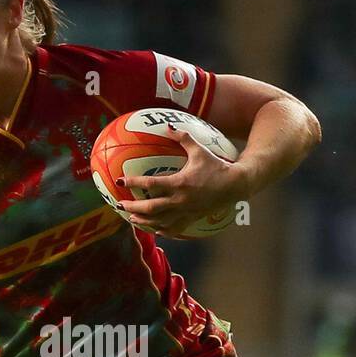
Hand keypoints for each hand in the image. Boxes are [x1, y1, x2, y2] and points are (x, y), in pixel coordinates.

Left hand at [114, 122, 246, 236]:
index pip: (151, 184)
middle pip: (151, 208)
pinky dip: (163, 230)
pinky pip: (175, 228)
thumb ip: (183, 138)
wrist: (235, 185)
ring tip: (132, 219)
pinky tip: (156, 229)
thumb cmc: (217, 165)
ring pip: (160, 221)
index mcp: (180, 183)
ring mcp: (186, 211)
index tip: (120, 181)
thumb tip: (167, 126)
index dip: (134, 183)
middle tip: (120, 205)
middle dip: (133, 208)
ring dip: (144, 221)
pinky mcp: (192, 218)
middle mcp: (181, 200)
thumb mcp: (199, 150)